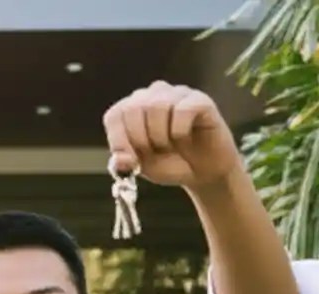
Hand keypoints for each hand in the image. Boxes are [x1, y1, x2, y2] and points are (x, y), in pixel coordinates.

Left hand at [103, 81, 242, 190]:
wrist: (204, 173)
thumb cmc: (170, 164)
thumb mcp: (142, 167)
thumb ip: (126, 162)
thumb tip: (120, 160)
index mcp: (133, 109)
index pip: (115, 116)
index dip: (118, 140)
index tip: (130, 162)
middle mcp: (153, 95)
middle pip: (133, 108)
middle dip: (141, 139)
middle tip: (154, 152)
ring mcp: (177, 94)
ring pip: (157, 105)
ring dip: (161, 136)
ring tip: (170, 146)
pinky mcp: (200, 100)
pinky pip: (182, 109)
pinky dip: (180, 131)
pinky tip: (186, 138)